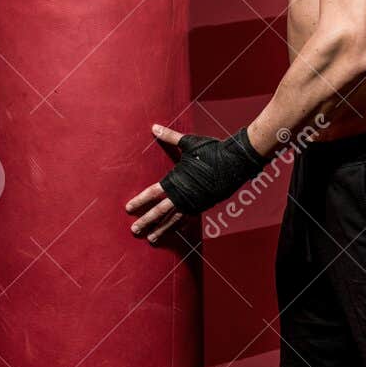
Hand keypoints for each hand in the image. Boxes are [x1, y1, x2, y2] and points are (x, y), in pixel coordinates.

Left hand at [125, 124, 271, 243]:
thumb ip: (170, 137)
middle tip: (134, 230)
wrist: (237, 162)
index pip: (152, 194)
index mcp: (176, 182)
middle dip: (146, 222)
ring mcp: (194, 203)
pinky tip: (173, 230)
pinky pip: (187, 219)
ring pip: (174, 221)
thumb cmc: (212, 151)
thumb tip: (154, 127)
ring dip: (161, 230)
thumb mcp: (189, 143)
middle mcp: (183, 196)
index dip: (139, 201)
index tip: (128, 209)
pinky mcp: (204, 206)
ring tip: (151, 239)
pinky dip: (178, 225)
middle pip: (159, 212)